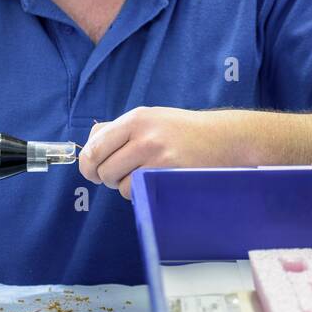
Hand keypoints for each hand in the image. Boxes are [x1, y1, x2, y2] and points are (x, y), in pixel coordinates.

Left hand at [78, 107, 237, 200]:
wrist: (224, 138)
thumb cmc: (184, 131)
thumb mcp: (151, 118)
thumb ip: (119, 129)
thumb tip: (88, 145)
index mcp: (136, 119)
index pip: (94, 145)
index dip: (88, 164)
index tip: (92, 171)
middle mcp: (144, 135)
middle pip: (104, 169)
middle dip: (106, 178)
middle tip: (119, 176)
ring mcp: (158, 156)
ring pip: (120, 185)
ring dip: (126, 187)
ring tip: (144, 176)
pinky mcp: (170, 175)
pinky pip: (139, 193)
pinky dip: (141, 193)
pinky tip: (155, 182)